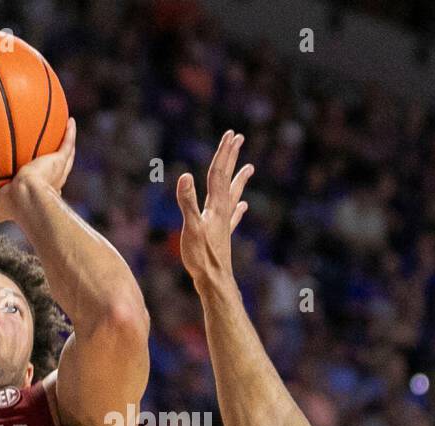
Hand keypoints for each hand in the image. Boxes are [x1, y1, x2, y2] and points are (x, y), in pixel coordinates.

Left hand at [0, 118, 77, 224]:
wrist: (26, 199)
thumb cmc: (10, 206)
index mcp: (38, 191)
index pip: (42, 183)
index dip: (42, 178)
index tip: (36, 170)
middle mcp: (50, 180)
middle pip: (56, 166)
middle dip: (55, 157)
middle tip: (51, 144)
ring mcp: (56, 170)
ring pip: (65, 154)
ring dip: (66, 141)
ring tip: (66, 127)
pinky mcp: (59, 161)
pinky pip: (67, 144)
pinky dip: (70, 133)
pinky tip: (70, 120)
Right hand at [175, 131, 253, 285]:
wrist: (214, 281)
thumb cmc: (201, 257)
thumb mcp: (191, 227)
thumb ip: (187, 202)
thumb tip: (184, 176)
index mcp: (214, 207)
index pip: (218, 174)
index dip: (223, 154)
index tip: (230, 135)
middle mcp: (222, 211)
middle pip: (227, 179)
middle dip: (231, 158)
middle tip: (238, 138)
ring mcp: (224, 223)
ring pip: (233, 195)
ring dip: (239, 179)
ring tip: (249, 167)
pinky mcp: (222, 236)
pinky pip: (232, 217)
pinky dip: (238, 208)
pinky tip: (244, 205)